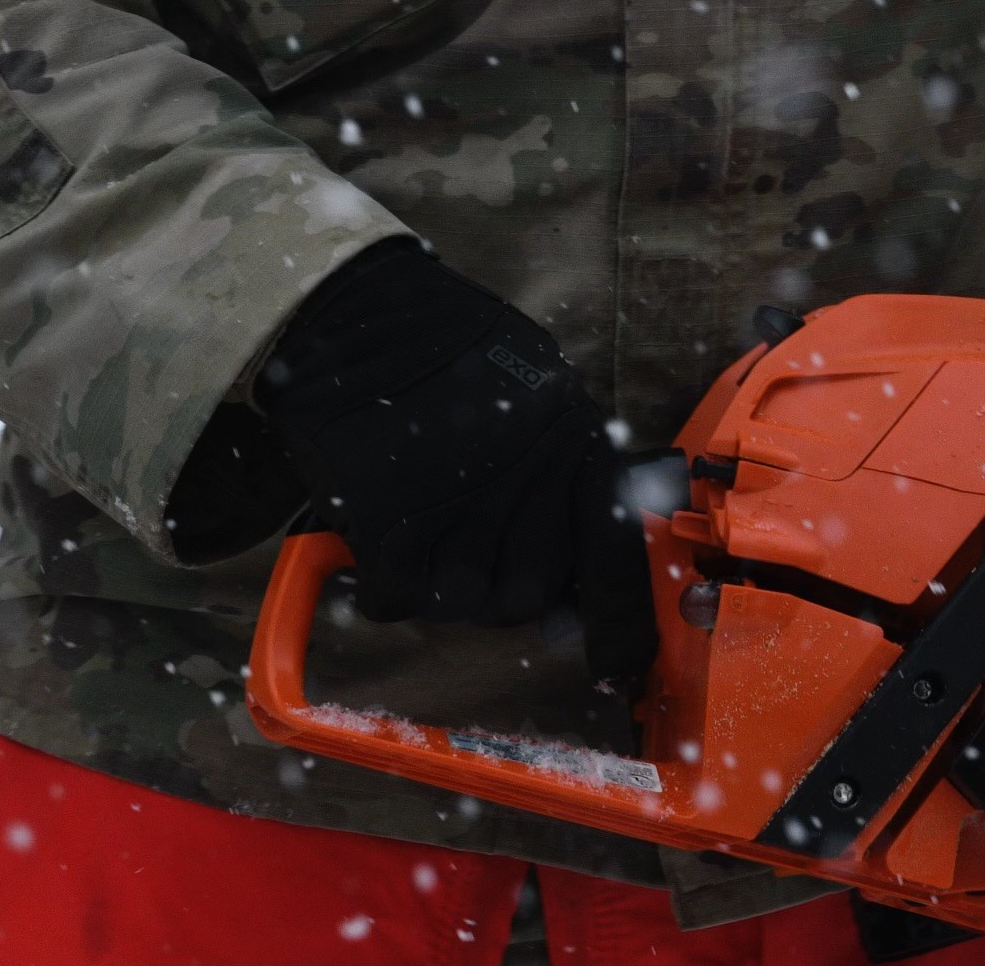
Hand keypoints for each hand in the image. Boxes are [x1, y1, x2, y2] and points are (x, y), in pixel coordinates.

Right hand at [258, 242, 648, 670]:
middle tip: (461, 542)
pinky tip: (375, 539)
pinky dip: (383, 583)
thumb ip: (562, 471)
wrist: (363, 314)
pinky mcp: (395, 518)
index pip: (613, 554)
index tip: (620, 671)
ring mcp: (463, 501)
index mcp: (575, 443)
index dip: (620, 623)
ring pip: (460, 604)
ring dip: (436, 581)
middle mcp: (529, 478)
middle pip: (524, 597)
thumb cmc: (451, 349)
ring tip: (416, 524)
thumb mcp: (539, 389)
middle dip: (493, 585)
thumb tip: (570, 575)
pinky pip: (398, 598)